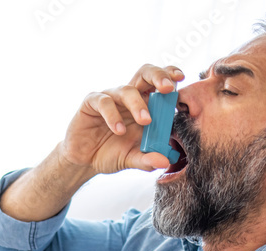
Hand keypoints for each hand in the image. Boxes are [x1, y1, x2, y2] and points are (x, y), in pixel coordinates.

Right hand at [59, 64, 185, 174]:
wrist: (84, 160)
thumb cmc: (111, 153)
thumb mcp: (132, 158)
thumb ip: (147, 159)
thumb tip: (165, 162)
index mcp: (143, 105)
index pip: (159, 83)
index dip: (170, 76)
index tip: (181, 79)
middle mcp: (128, 97)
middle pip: (145, 74)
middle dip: (158, 76)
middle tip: (167, 89)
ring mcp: (110, 97)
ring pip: (127, 90)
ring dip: (138, 105)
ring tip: (146, 122)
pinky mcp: (92, 102)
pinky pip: (104, 102)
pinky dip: (113, 115)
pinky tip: (118, 131)